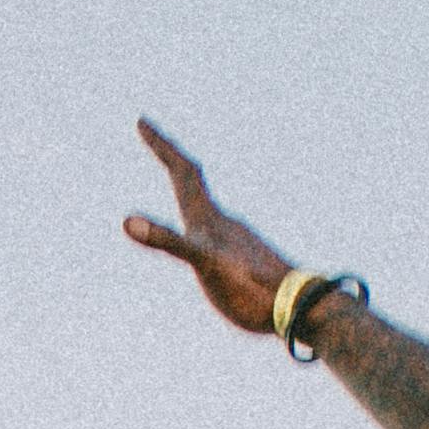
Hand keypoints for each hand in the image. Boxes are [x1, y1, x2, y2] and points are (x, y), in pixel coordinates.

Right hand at [121, 119, 306, 336]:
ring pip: (207, 203)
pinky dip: (203, 223)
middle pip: (193, 180)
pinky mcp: (244, 260)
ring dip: (188, 185)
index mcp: (210, 220)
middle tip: (150, 134)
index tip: (142, 121)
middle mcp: (222, 222)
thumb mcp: (206, 264)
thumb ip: (168, 241)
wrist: (300, 308)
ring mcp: (235, 239)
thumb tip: (127, 221)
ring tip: (179, 177)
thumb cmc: (252, 289)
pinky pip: (217, 233)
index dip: (162, 146)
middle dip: (169, 156)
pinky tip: (209, 236)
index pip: (182, 172)